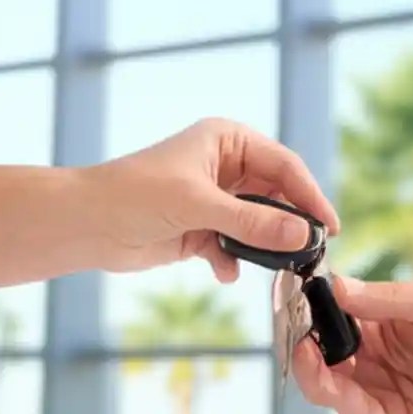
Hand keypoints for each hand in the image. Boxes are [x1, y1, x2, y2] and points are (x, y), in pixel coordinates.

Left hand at [76, 117, 338, 280]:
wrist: (84, 224)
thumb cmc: (135, 196)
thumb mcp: (199, 205)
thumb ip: (253, 221)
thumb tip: (303, 235)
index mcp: (228, 140)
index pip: (284, 165)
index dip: (310, 195)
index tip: (328, 227)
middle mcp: (225, 166)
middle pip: (277, 195)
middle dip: (290, 225)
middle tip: (310, 253)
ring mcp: (215, 199)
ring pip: (258, 223)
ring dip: (265, 246)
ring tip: (279, 268)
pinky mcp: (201, 229)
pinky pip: (235, 245)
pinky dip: (234, 260)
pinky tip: (224, 273)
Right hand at [292, 278, 412, 413]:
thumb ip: (394, 299)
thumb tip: (338, 286)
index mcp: (393, 319)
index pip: (340, 305)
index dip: (314, 299)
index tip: (292, 288)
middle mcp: (381, 354)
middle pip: (326, 343)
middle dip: (303, 333)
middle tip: (288, 323)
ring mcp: (383, 390)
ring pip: (329, 378)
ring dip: (310, 365)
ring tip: (304, 351)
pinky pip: (351, 409)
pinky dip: (331, 394)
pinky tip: (325, 378)